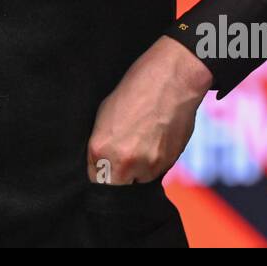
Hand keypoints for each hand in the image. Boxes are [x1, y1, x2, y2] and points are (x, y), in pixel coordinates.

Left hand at [86, 36, 211, 183]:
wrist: (171, 79)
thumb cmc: (135, 89)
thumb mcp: (104, 114)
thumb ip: (102, 144)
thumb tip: (103, 161)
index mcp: (101, 150)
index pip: (95, 180)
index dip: (100, 172)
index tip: (104, 165)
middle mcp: (124, 164)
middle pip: (117, 186)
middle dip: (118, 175)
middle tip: (123, 154)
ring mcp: (148, 166)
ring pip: (140, 181)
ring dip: (139, 169)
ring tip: (142, 141)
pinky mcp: (169, 163)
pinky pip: (157, 172)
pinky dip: (154, 162)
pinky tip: (155, 138)